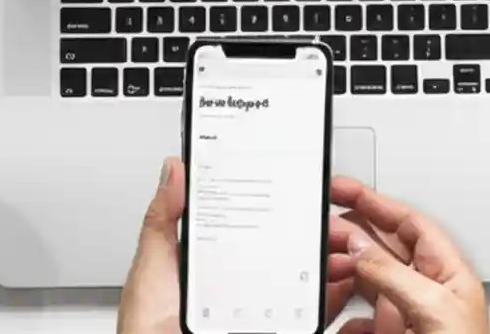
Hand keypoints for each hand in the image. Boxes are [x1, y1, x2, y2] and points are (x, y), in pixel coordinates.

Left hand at [117, 158, 358, 333]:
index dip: (278, 212)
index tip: (301, 196)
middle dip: (312, 237)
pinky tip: (336, 288)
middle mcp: (234, 283)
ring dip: (326, 266)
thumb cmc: (147, 326)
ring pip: (299, 282)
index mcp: (208, 262)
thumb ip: (164, 218)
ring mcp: (253, 307)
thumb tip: (174, 170)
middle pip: (282, 252)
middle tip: (331, 225)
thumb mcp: (153, 263)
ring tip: (341, 253)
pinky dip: (325, 301)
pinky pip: (302, 315)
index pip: (249, 228)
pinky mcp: (268, 324)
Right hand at [327, 177, 489, 333]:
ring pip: (367, 281)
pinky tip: (339, 319)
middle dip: (351, 234)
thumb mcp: (432, 306)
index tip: (343, 188)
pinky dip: (344, 316)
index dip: (375, 200)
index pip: (408, 223)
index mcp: (448, 273)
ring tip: (325, 270)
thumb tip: (359, 245)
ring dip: (343, 274)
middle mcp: (427, 290)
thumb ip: (393, 273)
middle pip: (383, 247)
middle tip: (324, 226)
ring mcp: (410, 313)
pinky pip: (360, 317)